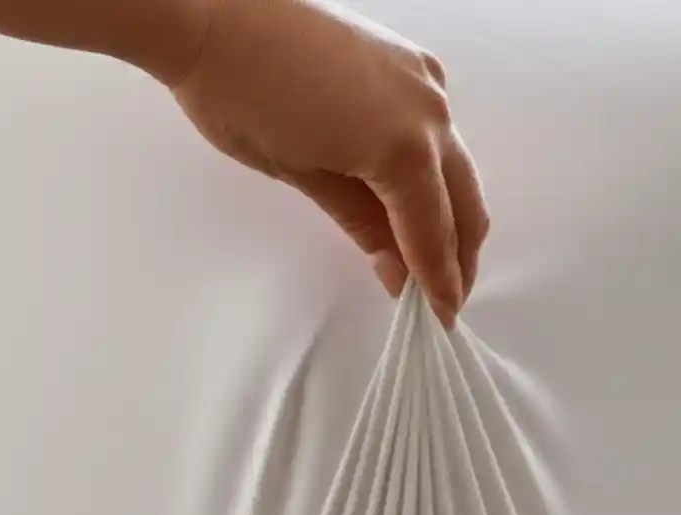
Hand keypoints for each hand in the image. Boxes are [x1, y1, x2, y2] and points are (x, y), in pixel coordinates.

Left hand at [171, 0, 488, 326]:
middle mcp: (432, 111)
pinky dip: (434, 166)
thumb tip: (396, 270)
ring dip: (450, 210)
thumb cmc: (242, 98)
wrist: (216, 14)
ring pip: (457, 162)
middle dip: (458, 254)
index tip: (441, 318)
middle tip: (443, 297)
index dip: (439, 282)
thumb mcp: (302, 175)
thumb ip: (361, 224)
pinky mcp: (411, 60)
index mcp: (404, 148)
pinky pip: (438, 125)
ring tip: (428, 254)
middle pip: (464, 200)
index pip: (434, 233)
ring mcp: (425, 79)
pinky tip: (411, 192)